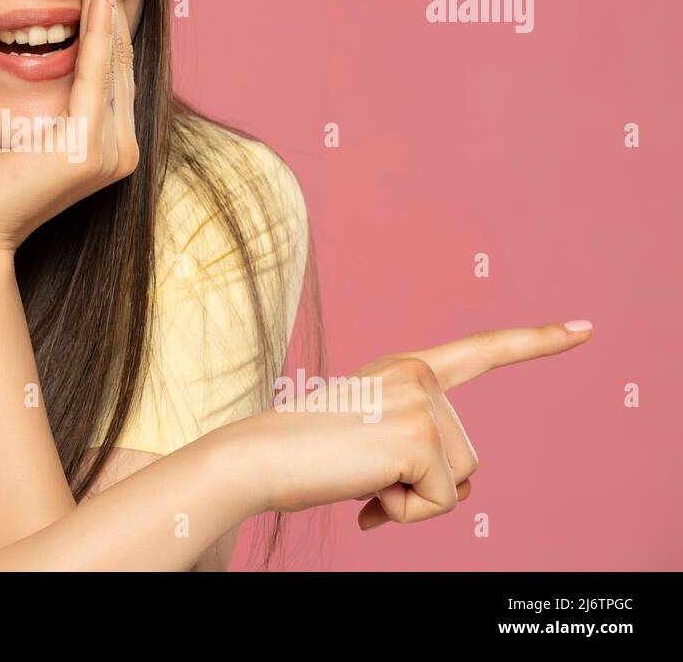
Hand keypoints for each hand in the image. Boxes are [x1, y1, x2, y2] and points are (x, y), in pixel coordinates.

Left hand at [0, 0, 137, 254]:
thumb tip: (46, 56)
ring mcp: (109, 151)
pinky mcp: (88, 148)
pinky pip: (93, 70)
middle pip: (115, 53)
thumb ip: (46, 99)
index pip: (110, 65)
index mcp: (109, 145)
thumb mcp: (20, 128)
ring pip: (109, 55)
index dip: (107, 11)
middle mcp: (120, 148)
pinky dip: (96, 25)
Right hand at [242, 321, 594, 529]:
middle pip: (468, 458)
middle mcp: (419, 375)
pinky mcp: (420, 436)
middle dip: (422, 485)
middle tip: (360, 473)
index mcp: (405, 369)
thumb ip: (413, 449)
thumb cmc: (301, 456)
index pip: (482, 351)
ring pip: (456, 482)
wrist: (255, 457)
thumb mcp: (367, 441)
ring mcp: (422, 401)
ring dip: (409, 499)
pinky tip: (361, 490)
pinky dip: (400, 513)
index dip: (538, 342)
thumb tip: (444, 495)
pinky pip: (437, 502)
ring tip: (356, 477)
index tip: (585, 328)